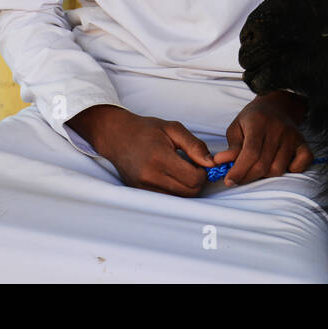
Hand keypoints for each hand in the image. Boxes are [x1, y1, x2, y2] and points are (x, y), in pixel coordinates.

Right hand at [68, 105, 213, 196]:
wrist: (116, 135)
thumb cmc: (146, 129)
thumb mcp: (173, 129)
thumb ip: (194, 146)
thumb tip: (211, 163)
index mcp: (160, 158)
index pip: (194, 179)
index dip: (203, 172)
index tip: (200, 162)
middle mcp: (150, 176)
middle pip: (189, 192)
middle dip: (197, 181)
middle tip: (193, 166)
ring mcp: (143, 187)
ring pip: (179, 198)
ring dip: (186, 187)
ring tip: (181, 170)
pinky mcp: (139, 193)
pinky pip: (166, 200)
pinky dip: (174, 190)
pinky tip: (171, 176)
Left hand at [213, 91, 312, 186]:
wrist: (277, 104)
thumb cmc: (253, 119)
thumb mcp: (236, 127)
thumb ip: (231, 147)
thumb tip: (220, 162)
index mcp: (258, 123)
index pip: (250, 153)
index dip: (239, 170)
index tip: (229, 181)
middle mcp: (278, 129)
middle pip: (263, 164)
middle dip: (247, 177)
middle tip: (239, 179)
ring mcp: (292, 136)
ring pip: (278, 168)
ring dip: (265, 175)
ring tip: (257, 169)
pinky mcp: (303, 142)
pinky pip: (303, 162)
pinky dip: (293, 169)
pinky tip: (282, 166)